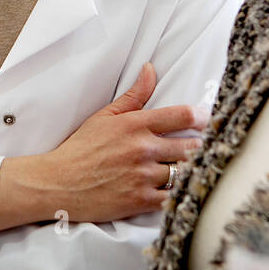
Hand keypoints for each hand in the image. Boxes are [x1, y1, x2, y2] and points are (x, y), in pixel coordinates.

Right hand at [0, 63, 205, 232]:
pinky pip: (173, 198)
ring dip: (192, 171)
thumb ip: (133, 95)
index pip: (181, 116)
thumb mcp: (104, 116)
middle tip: (211, 148)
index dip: (202, 117)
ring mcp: (143, 176)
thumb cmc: (80, 148)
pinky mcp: (140, 200)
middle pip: (190, 146)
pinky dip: (181, 195)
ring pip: (184, 172)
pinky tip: (184, 192)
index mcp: (135, 125)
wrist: (58, 183)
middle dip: (202, 147)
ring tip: (199, 170)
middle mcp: (142, 149)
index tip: (210, 121)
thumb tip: (151, 69)